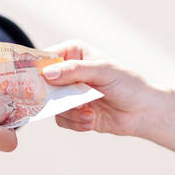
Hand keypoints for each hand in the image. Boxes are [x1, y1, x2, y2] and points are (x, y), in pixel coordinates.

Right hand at [40, 40, 159, 137]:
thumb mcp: (102, 71)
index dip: (36, 69)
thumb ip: (74, 70)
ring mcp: (69, 93)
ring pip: (52, 104)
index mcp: (73, 52)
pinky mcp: (73, 112)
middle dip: (54, 96)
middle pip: (43, 83)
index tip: (31, 81)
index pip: (46, 57)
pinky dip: (76, 122)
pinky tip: (91, 120)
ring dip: (70, 111)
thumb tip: (47, 74)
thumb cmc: (127, 84)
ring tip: (89, 112)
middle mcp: (68, 72)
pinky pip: (61, 119)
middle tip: (64, 102)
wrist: (143, 111)